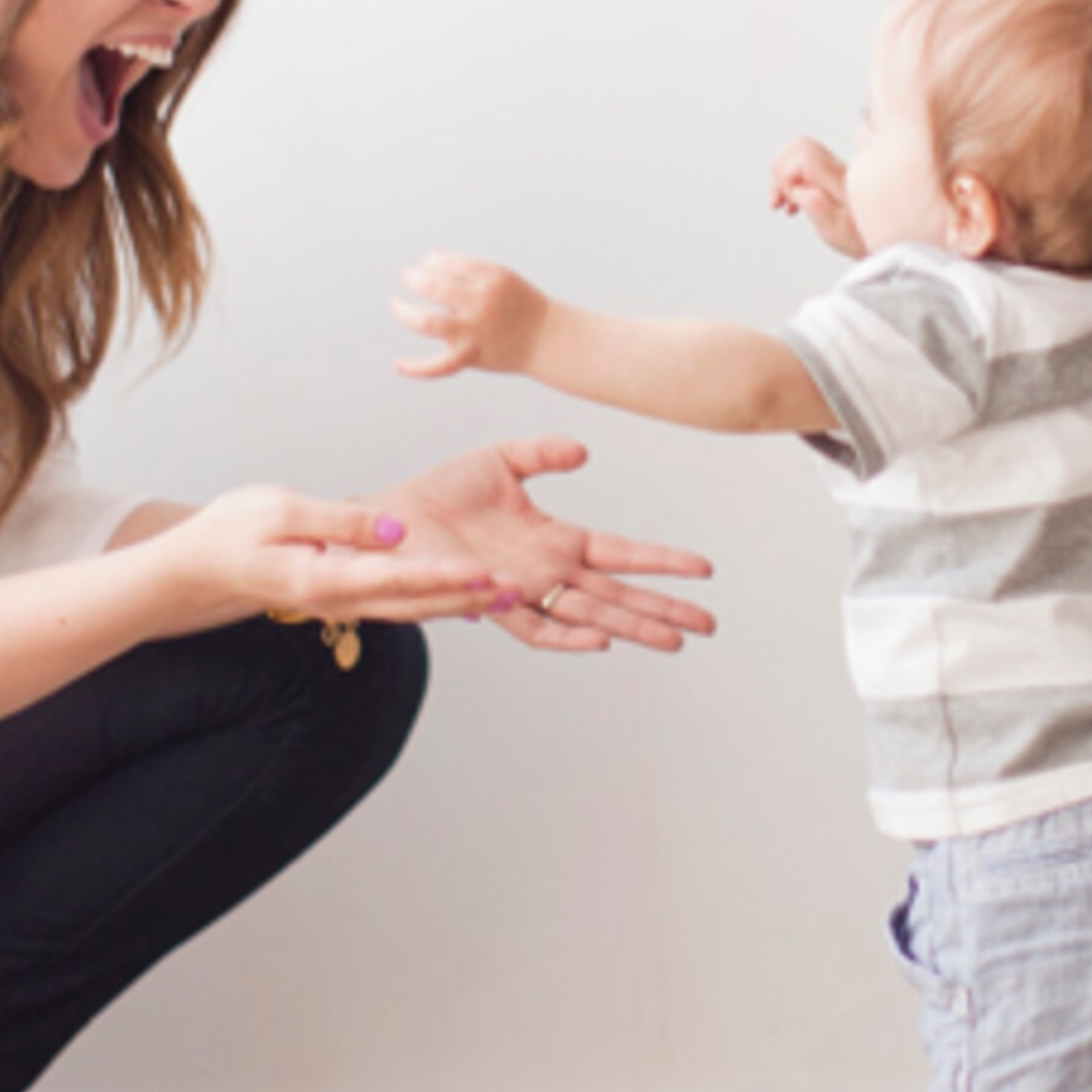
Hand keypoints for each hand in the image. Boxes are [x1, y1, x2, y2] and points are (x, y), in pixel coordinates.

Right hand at [162, 484, 511, 625]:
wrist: (198, 567)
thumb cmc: (232, 532)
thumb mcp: (280, 511)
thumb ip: (339, 521)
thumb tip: (394, 528)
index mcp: (322, 579)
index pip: (393, 579)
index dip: (440, 576)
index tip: (479, 573)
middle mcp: (338, 601)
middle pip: (413, 603)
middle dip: (464, 598)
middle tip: (512, 590)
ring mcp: (340, 604)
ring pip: (409, 607)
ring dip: (456, 602)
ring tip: (502, 593)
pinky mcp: (342, 596)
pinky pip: (395, 602)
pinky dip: (431, 599)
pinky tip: (460, 594)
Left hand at [373, 437, 714, 652]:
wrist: (385, 522)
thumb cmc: (437, 496)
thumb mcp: (497, 460)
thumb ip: (541, 454)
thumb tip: (583, 451)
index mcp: (554, 539)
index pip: (620, 553)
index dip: (661, 560)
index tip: (702, 567)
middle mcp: (545, 571)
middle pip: (618, 596)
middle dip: (663, 609)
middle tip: (707, 625)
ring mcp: (521, 591)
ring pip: (588, 616)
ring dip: (629, 627)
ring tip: (672, 640)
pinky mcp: (489, 603)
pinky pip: (533, 628)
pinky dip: (566, 636)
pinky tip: (597, 639)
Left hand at [392, 253, 547, 377]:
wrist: (547, 339)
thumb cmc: (520, 305)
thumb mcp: (499, 277)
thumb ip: (465, 267)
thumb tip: (430, 257)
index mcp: (490, 278)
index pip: (448, 263)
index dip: (431, 261)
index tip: (428, 265)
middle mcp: (481, 303)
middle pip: (434, 286)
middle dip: (413, 278)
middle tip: (408, 277)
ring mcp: (473, 331)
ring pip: (428, 322)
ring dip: (405, 312)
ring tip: (397, 305)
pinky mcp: (470, 355)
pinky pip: (439, 366)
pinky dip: (416, 368)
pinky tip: (399, 364)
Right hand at [770, 136, 864, 256]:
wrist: (888, 243)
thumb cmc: (861, 240)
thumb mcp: (835, 229)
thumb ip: (814, 203)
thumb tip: (796, 188)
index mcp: (838, 179)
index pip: (803, 157)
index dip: (784, 176)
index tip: (783, 200)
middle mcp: (839, 170)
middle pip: (801, 146)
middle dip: (781, 171)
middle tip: (778, 199)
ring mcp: (839, 171)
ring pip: (803, 154)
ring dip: (786, 176)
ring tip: (785, 202)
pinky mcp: (837, 178)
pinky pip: (811, 166)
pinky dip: (797, 180)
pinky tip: (797, 201)